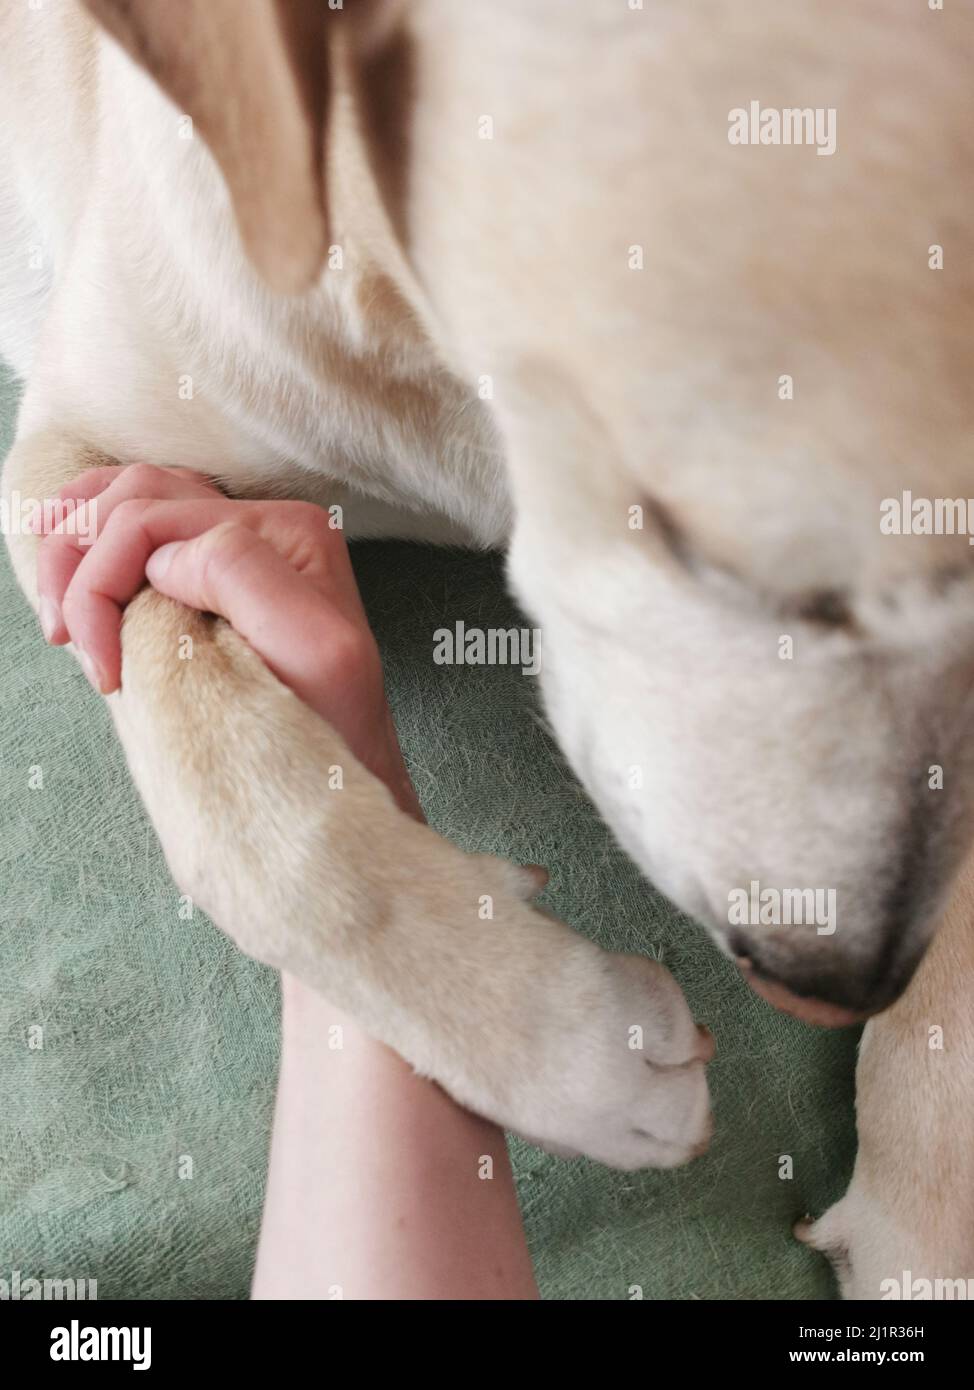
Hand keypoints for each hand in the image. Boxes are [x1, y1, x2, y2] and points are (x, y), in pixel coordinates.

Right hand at [33, 462, 418, 812]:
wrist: (341, 786)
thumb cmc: (334, 734)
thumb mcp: (316, 651)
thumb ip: (244, 576)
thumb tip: (164, 557)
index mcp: (288, 530)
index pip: (150, 517)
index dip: (102, 585)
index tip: (106, 675)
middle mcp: (266, 524)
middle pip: (133, 496)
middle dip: (77, 560)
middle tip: (65, 639)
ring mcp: (238, 544)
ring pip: (126, 500)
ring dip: (74, 547)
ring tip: (62, 620)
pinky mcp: (214, 575)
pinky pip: (138, 530)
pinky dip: (93, 545)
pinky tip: (73, 582)